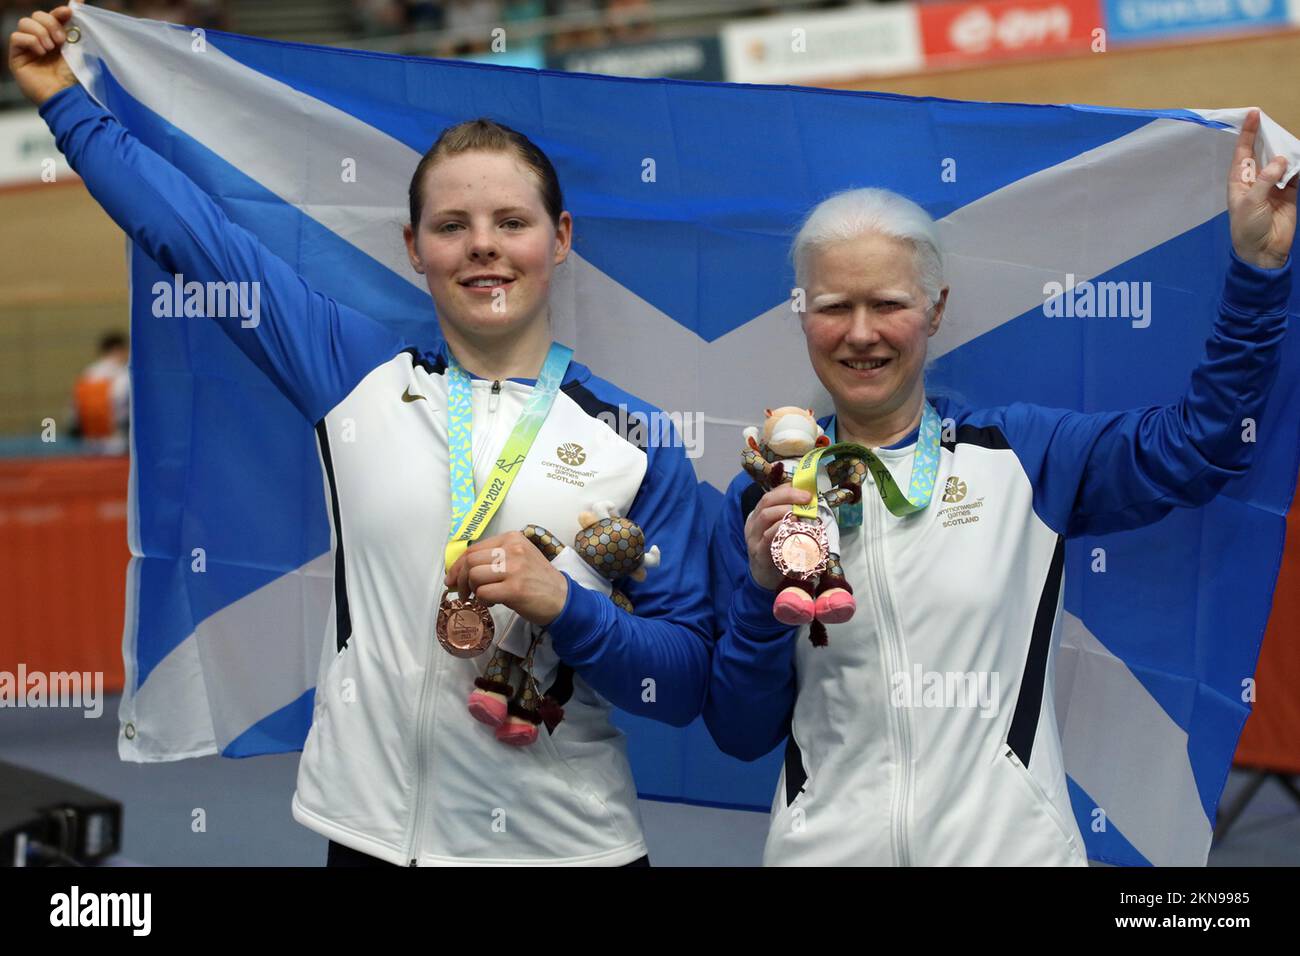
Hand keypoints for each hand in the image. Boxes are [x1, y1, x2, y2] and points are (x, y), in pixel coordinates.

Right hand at [8, 6, 76, 106]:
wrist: (65, 96)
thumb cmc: (73, 77)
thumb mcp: (78, 48)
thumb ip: (75, 28)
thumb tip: (78, 2)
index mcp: (56, 38)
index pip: (52, 16)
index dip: (59, 11)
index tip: (70, 11)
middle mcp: (40, 41)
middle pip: (36, 15)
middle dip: (50, 23)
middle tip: (60, 40)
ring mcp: (27, 48)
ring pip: (24, 23)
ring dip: (40, 32)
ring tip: (51, 48)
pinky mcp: (16, 57)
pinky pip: (16, 37)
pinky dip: (30, 41)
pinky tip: (41, 52)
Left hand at [442, 531, 569, 626]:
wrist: (562, 598)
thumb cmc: (538, 579)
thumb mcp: (519, 558)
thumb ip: (494, 558)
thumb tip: (460, 570)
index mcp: (512, 538)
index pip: (473, 548)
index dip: (457, 565)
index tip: (452, 578)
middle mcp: (512, 549)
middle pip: (470, 561)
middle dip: (459, 579)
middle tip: (462, 592)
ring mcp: (514, 569)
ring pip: (474, 576)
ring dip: (471, 591)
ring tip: (480, 598)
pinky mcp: (514, 589)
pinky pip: (483, 593)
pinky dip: (482, 600)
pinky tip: (491, 603)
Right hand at [744, 484, 812, 590]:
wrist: (764, 579)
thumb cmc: (776, 551)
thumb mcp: (780, 531)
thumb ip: (789, 517)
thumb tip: (808, 501)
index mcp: (757, 516)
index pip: (769, 496)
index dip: (786, 489)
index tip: (804, 488)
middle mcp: (753, 525)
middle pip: (766, 502)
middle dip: (788, 496)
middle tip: (807, 498)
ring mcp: (754, 539)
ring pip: (765, 516)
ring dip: (785, 510)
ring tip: (801, 512)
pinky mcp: (759, 553)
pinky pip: (768, 537)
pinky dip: (781, 529)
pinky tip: (793, 527)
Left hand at [1228, 108, 1297, 269]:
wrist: (1263, 251)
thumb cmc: (1248, 227)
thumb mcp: (1251, 203)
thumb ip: (1265, 180)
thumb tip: (1280, 159)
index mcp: (1239, 181)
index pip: (1243, 153)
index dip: (1248, 134)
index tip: (1253, 114)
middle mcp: (1256, 180)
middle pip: (1263, 153)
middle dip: (1267, 137)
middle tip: (1273, 122)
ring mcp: (1273, 185)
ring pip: (1281, 161)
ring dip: (1285, 150)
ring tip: (1289, 139)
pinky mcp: (1289, 192)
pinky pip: (1296, 173)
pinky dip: (1299, 165)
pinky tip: (1299, 157)